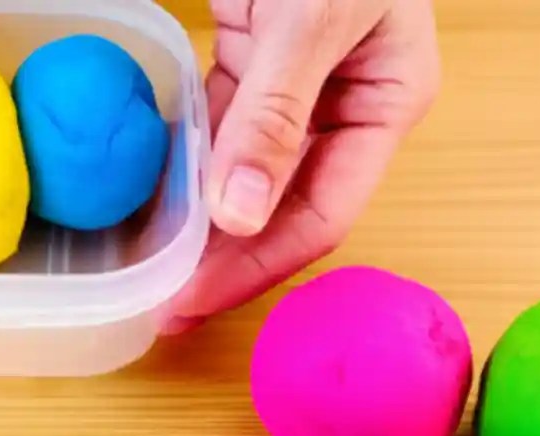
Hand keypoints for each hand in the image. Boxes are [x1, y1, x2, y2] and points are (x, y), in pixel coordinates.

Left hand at [165, 0, 439, 333]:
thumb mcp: (314, 22)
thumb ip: (277, 114)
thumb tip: (240, 214)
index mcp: (385, 105)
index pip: (322, 214)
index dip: (257, 266)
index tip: (193, 301)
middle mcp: (343, 106)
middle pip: (281, 205)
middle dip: (226, 258)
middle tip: (162, 303)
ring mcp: (296, 87)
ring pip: (246, 174)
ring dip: (202, 220)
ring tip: (153, 265)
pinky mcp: (251, 61)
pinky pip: (219, 128)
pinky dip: (189, 163)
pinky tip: (157, 198)